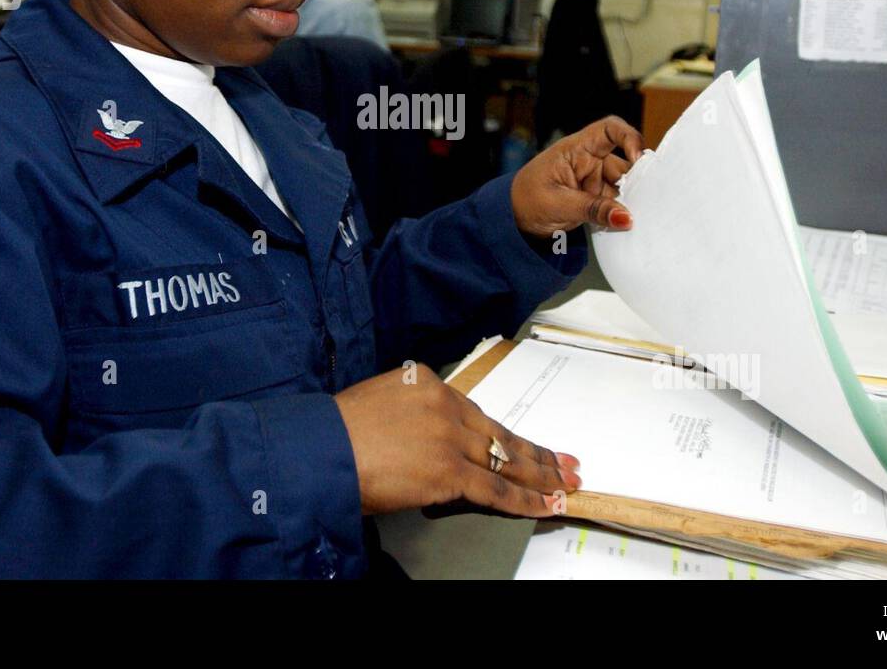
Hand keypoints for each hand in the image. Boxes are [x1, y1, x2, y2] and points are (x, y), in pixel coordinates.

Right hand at [334, 364, 581, 516]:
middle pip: (499, 433)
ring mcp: (449, 436)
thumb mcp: (378, 403)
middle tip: (568, 463)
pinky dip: (525, 499)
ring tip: (568, 484)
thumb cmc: (335, 433)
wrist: (319, 449)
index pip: (474, 414)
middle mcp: (444, 403)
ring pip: (506, 458)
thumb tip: (424, 443)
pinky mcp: (448, 470)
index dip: (502, 435)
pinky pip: (495, 488)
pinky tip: (546, 504)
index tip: (522, 444)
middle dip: (538, 452)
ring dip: (541, 475)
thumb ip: (409, 416)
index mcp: (425, 381)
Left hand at [510, 116, 644, 236]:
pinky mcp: (596, 198)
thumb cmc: (525, 200)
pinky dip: (621, 213)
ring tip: (629, 219)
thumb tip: (625, 217)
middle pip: (624, 163)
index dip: (629, 137)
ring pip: (624, 186)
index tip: (639, 159)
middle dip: (635, 182)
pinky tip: (622, 224)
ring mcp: (594, 179)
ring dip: (630, 201)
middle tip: (640, 203)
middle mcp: (589, 160)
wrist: (513, 218)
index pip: (609, 130)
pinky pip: (617, 203)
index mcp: (576, 149)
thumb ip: (593, 210)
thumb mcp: (558, 205)